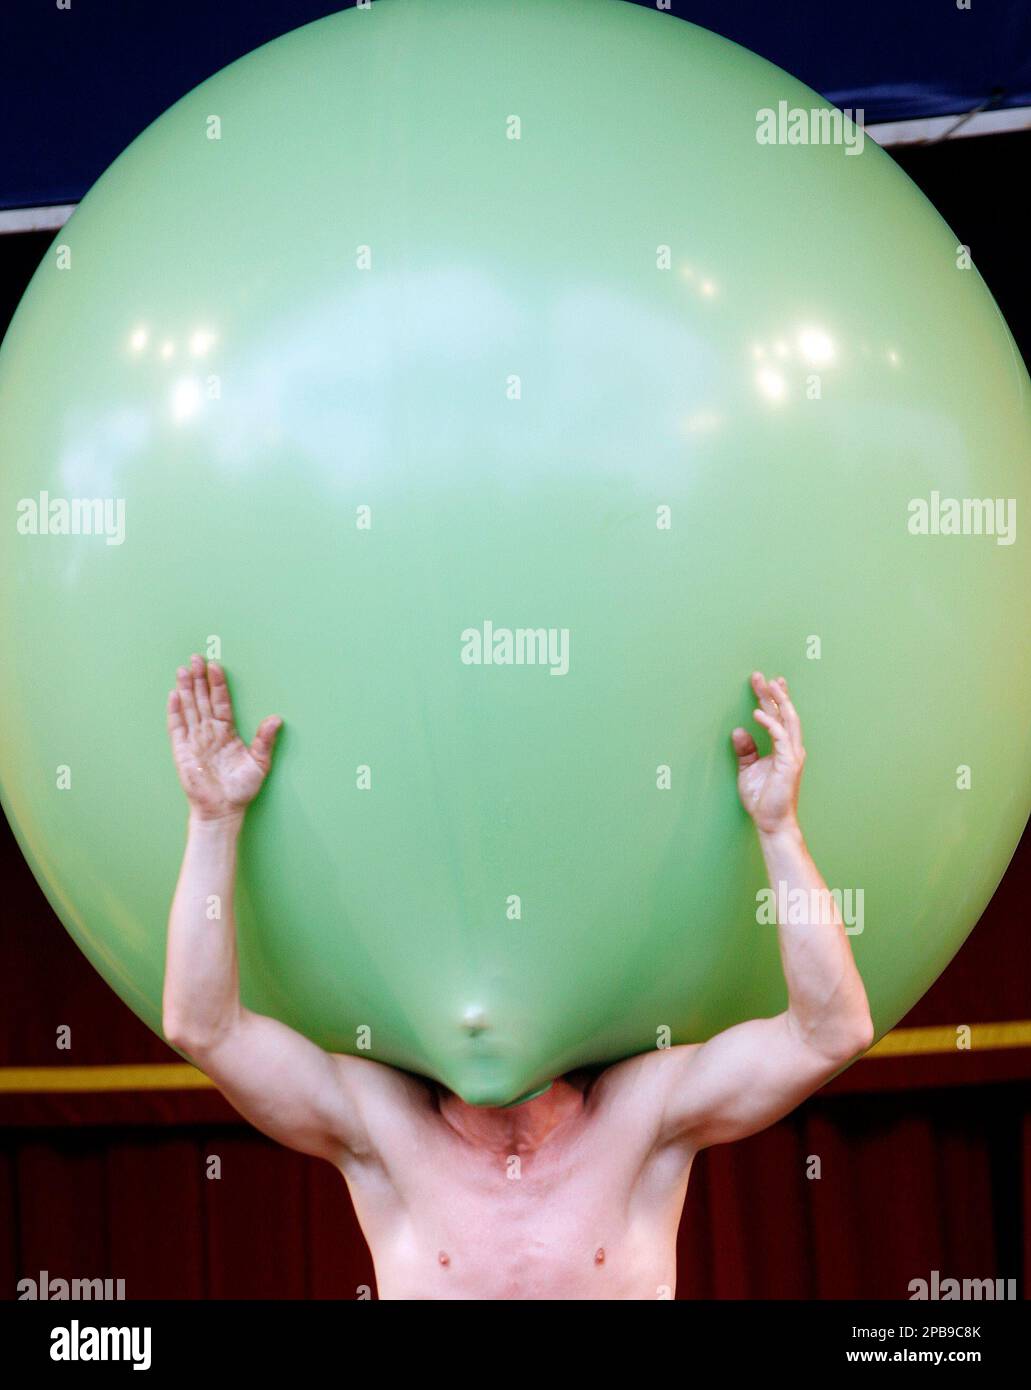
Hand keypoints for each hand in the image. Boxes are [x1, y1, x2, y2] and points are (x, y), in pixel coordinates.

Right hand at [166, 655, 281, 821]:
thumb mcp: (260, 762)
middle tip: (196, 657)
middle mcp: (209, 732)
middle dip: (199, 678)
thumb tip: (277, 719)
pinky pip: (176, 726)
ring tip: (183, 669)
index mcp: (227, 731)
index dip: (218, 684)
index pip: (221, 702)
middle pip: (203, 699)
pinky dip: (174, 711)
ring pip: (189, 708)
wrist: (223, 809)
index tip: (216, 666)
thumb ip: (265, 739)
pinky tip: (174, 695)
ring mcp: (195, 739)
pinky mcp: (182, 750)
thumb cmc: (241, 788)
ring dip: (186, 688)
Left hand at [731, 672, 805, 835]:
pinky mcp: (788, 763)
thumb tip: (738, 730)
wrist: (771, 821)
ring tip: (767, 685)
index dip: (772, 699)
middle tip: (760, 676)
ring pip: (789, 720)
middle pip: (784, 713)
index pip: (778, 717)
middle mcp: (791, 748)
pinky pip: (781, 737)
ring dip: (778, 701)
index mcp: (783, 748)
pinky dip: (770, 723)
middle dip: (774, 693)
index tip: (764, 682)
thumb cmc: (762, 798)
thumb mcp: (748, 769)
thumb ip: (745, 749)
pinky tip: (757, 713)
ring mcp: (792, 755)